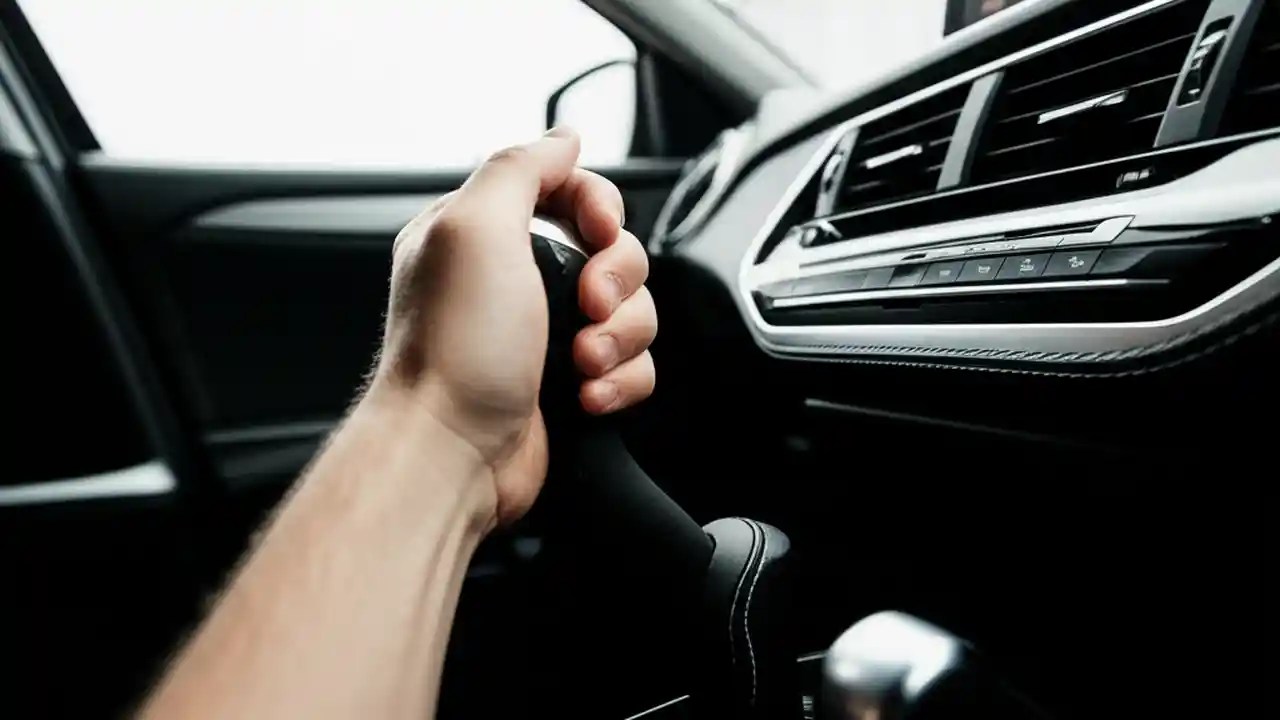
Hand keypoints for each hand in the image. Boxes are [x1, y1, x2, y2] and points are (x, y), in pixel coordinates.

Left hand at [370, 128, 656, 528]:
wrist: (454, 455)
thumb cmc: (455, 350)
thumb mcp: (476, 227)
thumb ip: (521, 168)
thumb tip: (564, 138)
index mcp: (485, 234)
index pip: (568, 189)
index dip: (598, 205)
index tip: (599, 230)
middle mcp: (516, 281)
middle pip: (615, 251)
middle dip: (617, 280)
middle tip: (588, 307)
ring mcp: (546, 337)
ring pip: (632, 312)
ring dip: (621, 338)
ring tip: (583, 363)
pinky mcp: (572, 386)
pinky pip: (632, 366)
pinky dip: (621, 380)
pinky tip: (587, 397)